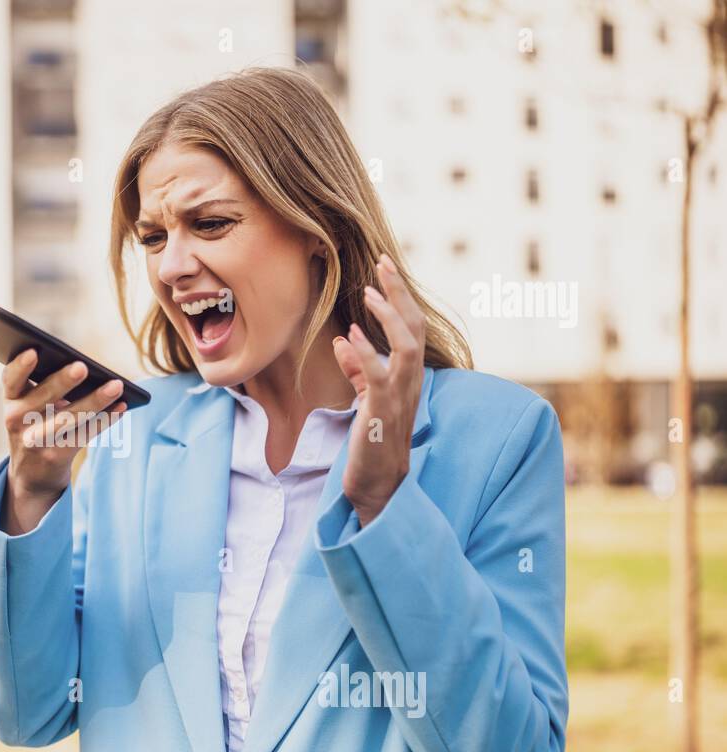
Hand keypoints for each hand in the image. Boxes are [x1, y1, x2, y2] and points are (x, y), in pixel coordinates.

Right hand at [0, 349, 127, 534]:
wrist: (31, 474)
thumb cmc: (36, 425)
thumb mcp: (28, 407)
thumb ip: (44, 388)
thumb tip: (85, 370)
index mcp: (11, 399)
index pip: (11, 379)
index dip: (20, 366)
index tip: (34, 351)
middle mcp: (17, 420)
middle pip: (43, 397)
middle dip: (64, 381)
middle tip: (83, 367)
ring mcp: (35, 441)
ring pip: (68, 418)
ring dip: (95, 401)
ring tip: (116, 386)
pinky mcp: (55, 457)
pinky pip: (84, 435)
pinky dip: (105, 420)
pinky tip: (120, 407)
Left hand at [331, 253, 425, 526]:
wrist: (376, 483)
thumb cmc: (371, 440)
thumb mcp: (365, 398)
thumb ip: (358, 369)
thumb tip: (342, 339)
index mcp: (408, 375)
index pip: (411, 327)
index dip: (400, 297)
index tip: (384, 269)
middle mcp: (411, 382)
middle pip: (414, 328)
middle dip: (400, 294)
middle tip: (383, 263)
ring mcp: (399, 397)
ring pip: (407, 347)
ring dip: (388, 318)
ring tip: (368, 293)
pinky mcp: (381, 413)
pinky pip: (380, 377)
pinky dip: (366, 354)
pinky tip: (350, 336)